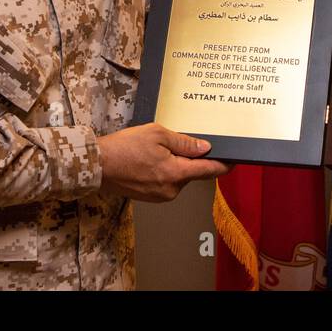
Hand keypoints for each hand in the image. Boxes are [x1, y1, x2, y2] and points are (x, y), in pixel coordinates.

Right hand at [97, 123, 229, 201]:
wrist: (97, 165)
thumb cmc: (124, 148)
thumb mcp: (158, 134)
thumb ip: (184, 142)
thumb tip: (205, 148)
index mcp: (176, 174)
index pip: (210, 171)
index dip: (224, 164)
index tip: (235, 159)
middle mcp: (171, 190)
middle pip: (193, 172)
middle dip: (191, 157)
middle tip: (176, 140)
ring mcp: (160, 196)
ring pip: (179, 176)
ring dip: (176, 163)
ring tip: (156, 148)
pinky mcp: (150, 196)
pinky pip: (167, 181)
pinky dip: (165, 169)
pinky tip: (150, 158)